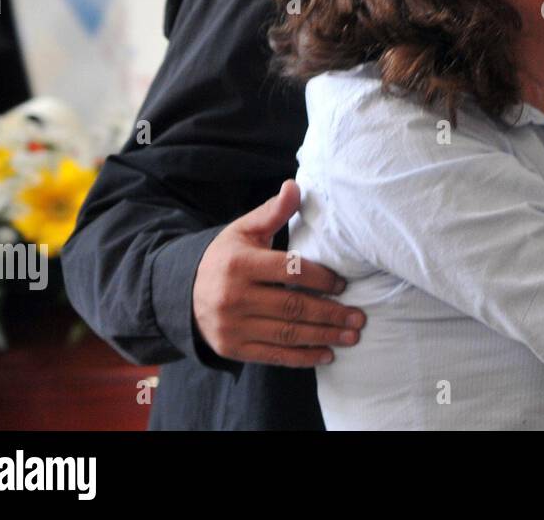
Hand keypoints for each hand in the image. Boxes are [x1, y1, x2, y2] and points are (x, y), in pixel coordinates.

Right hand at [193, 180, 365, 366]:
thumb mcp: (244, 230)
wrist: (183, 293)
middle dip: (331, 313)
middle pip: (292, 307)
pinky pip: (273, 356)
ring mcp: (232, 326)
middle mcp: (234, 297)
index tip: (343, 285)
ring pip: (287, 334)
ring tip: (351, 336)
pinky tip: (327, 355)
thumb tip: (295, 185)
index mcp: (240, 264)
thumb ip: (273, 211)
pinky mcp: (232, 349)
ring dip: (324, 336)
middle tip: (359, 318)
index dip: (321, 279)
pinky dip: (302, 357)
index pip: (290, 272)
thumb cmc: (226, 257)